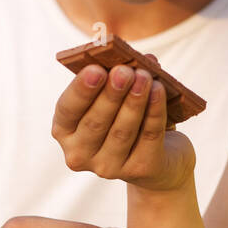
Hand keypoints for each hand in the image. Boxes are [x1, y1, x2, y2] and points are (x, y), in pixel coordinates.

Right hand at [52, 61, 195, 191]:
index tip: (95, 69)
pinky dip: (155, 111)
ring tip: (145, 76)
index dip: (81, 90)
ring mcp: (108, 167)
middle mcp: (80, 154)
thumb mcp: (119, 94)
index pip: (67, 110)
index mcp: (65, 131)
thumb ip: (122, 74)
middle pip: (95, 122)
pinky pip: (148, 136)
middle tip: (124, 71)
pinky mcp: (140, 170)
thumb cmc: (130, 116)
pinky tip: (159, 91)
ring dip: (134, 101)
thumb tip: (138, 57)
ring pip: (122, 131)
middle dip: (111, 94)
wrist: (162, 157)